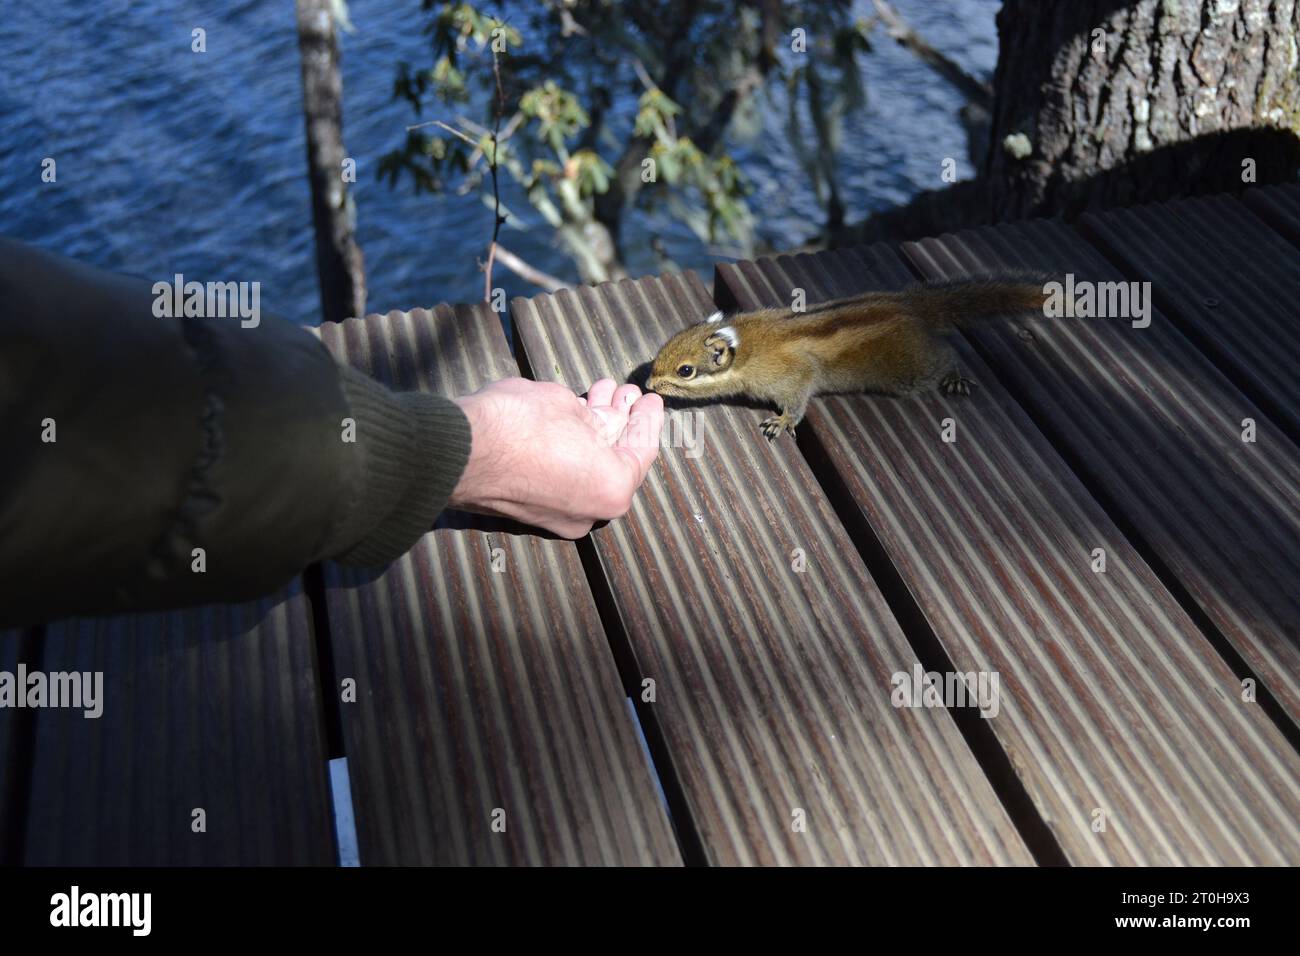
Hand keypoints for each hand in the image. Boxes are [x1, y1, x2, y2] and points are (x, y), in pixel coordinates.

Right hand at [448, 377, 664, 537]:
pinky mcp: (528, 511)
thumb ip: (594, 417)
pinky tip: (567, 416)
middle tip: (626, 394)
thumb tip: (596, 419)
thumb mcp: (567, 405)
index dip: (648, 419)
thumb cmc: (518, 425)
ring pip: (585, 467)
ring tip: (597, 395)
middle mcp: (588, 511)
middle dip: (619, 420)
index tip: (651, 399)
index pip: (641, 448)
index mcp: (611, 488)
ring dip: (592, 430)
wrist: (458, 449)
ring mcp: (557, 516)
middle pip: (613, 459)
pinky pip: (560, 477)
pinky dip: (568, 449)